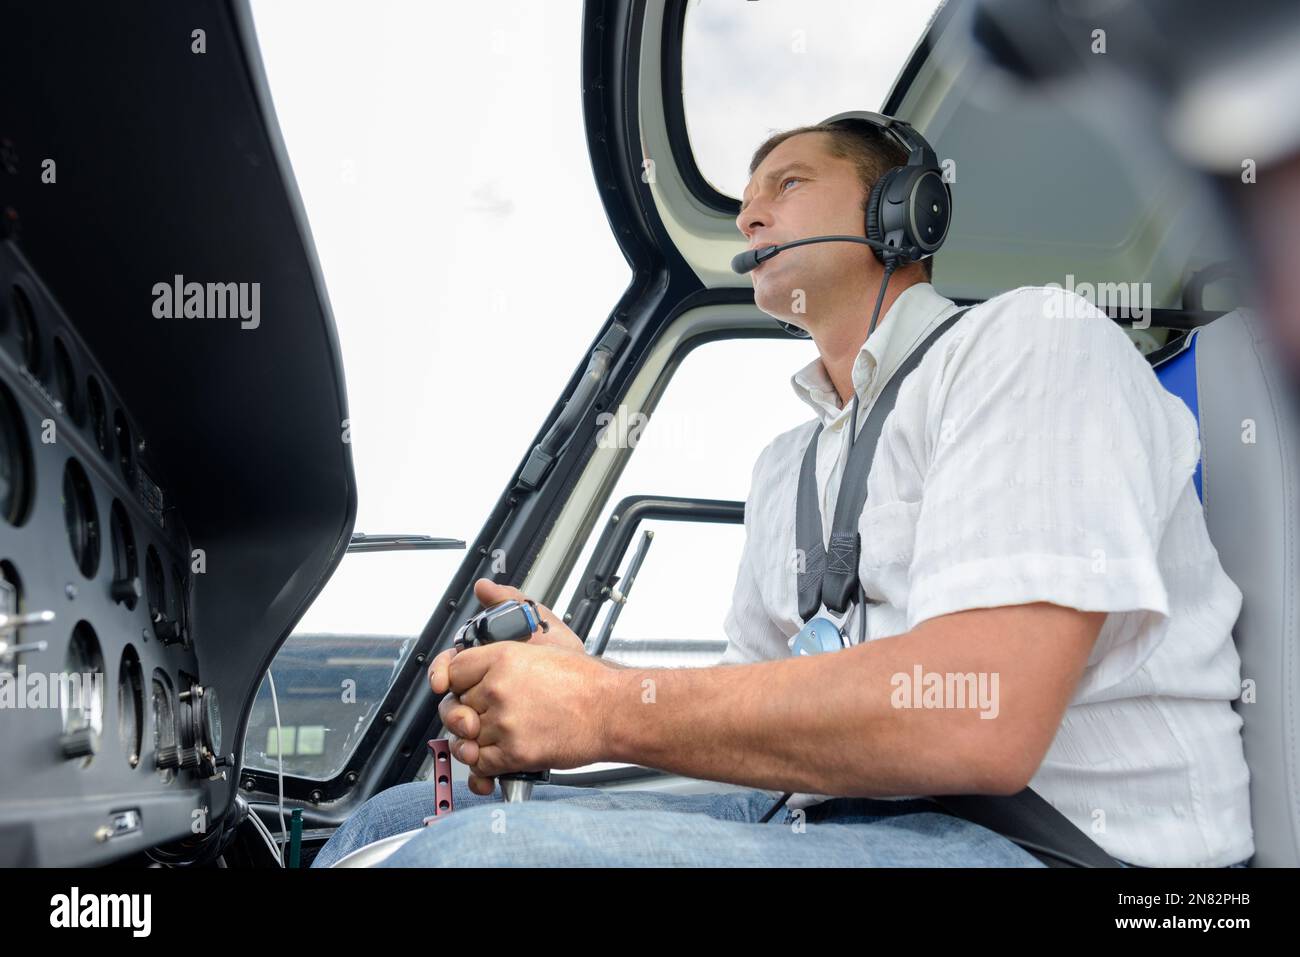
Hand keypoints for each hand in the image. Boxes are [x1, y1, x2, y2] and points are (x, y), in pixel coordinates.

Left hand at [427, 578, 587, 793]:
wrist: (612, 710)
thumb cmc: (586, 678)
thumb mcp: (548, 631)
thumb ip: (511, 606)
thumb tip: (485, 588)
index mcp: (502, 657)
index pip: (452, 669)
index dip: (453, 680)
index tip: (457, 686)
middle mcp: (498, 688)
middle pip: (455, 704)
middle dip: (466, 710)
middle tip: (482, 712)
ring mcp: (504, 722)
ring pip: (465, 736)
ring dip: (476, 738)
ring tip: (494, 732)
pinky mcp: (514, 753)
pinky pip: (480, 763)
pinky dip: (484, 763)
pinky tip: (498, 751)